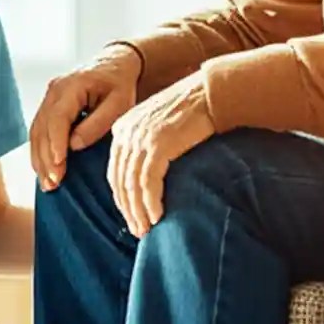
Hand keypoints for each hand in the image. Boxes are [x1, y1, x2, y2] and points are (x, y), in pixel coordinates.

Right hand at [30, 45, 141, 191]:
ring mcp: (48, 98)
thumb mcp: (120, 103)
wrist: (113, 64)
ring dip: (40, 159)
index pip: (57, 118)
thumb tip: (75, 145)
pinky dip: (40, 152)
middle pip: (42, 128)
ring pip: (36, 132)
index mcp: (71, 86)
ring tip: (48, 184)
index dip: (56, 144)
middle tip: (53, 184)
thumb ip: (98, 123)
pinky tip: (45, 171)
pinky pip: (39, 131)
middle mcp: (54, 91)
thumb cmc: (119, 84)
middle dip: (46, 158)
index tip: (59, 167)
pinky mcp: (48, 107)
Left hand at [108, 72, 214, 237]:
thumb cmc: (189, 110)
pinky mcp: (158, 145)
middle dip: (128, 210)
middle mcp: (126, 132)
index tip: (132, 216)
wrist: (209, 93)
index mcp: (122, 128)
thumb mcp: (157, 124)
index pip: (115, 171)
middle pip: (120, 180)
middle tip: (138, 230)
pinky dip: (151, 203)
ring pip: (132, 185)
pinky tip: (158, 217)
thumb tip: (143, 178)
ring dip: (139, 212)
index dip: (122, 198)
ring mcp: (141, 138)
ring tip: (147, 229)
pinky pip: (148, 182)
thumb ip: (144, 144)